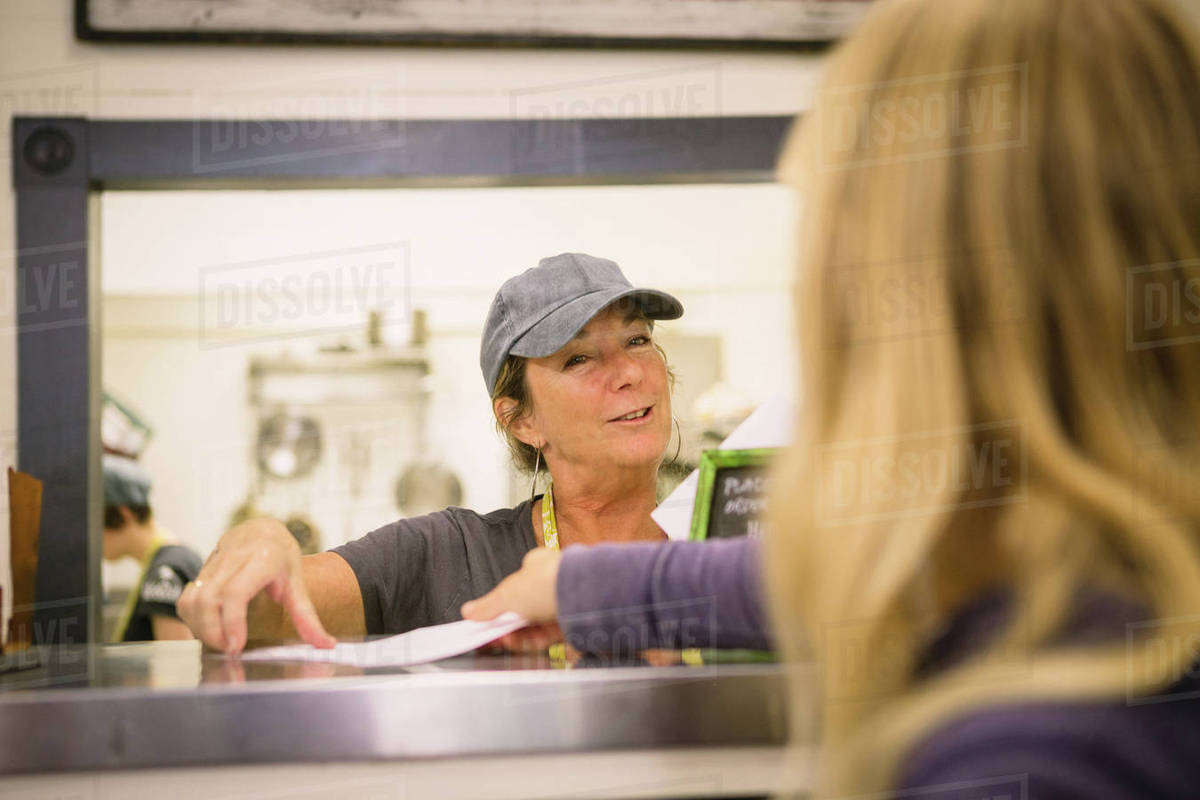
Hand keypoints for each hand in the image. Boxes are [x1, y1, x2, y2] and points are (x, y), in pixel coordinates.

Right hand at [177, 518, 335, 653]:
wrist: (261, 531)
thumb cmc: (281, 558)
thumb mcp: (298, 583)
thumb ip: (307, 617)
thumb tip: (327, 645)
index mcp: (263, 558)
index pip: (236, 591)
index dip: (232, 620)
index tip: (236, 645)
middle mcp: (234, 558)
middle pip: (210, 599)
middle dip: (214, 631)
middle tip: (231, 650)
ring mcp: (213, 563)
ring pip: (193, 599)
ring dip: (201, 628)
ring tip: (221, 643)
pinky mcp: (200, 572)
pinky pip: (187, 599)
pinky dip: (192, 620)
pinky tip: (209, 631)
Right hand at [461, 548, 562, 650]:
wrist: (582, 595)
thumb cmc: (548, 581)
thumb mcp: (508, 594)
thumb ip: (488, 605)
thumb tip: (468, 611)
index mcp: (536, 568)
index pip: (511, 589)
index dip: (496, 606)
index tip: (483, 620)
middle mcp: (550, 585)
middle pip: (521, 610)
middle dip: (504, 625)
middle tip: (490, 635)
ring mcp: (561, 606)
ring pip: (532, 626)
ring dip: (514, 635)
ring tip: (499, 641)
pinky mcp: (569, 626)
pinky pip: (545, 637)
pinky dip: (528, 642)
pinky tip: (514, 644)